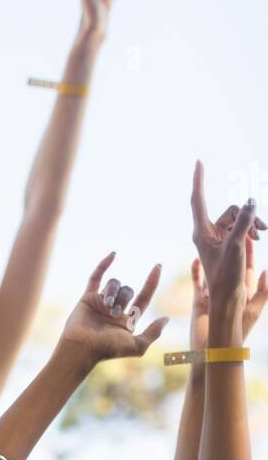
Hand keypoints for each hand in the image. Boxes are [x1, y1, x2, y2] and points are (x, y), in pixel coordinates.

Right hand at [59, 253, 167, 364]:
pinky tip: (114, 254)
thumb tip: (166, 318)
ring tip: (106, 306)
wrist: (82, 347)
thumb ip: (153, 333)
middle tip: (113, 313)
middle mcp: (115, 310)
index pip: (144, 297)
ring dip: (113, 292)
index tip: (158, 266)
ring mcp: (101, 302)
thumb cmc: (108, 349)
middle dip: (123, 299)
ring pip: (114, 284)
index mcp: (127, 320)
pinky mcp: (88, 298)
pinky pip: (96, 277)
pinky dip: (104, 265)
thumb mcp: (137, 345)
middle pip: (128, 290)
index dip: (151, 282)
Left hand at [190, 161, 263, 315]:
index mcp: (201, 231)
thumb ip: (244, 223)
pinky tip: (258, 237)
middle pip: (230, 211)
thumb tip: (251, 202)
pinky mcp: (227, 242)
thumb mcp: (236, 246)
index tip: (199, 162)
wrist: (227, 298)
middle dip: (247, 216)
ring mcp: (217, 237)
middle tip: (262, 229)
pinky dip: (250, 229)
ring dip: (251, 223)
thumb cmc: (226, 276)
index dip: (199, 180)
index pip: (198, 199)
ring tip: (261, 234)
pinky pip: (241, 226)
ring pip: (238, 218)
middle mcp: (207, 232)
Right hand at [190, 244, 267, 351]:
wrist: (214, 349)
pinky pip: (197, 282)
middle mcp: (227, 293)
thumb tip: (266, 270)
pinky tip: (196, 259)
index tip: (249, 237)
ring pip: (212, 272)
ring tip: (211, 241)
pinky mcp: (198, 300)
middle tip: (230, 232)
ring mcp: (212, 296)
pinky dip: (196, 270)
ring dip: (212, 257)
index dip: (248, 253)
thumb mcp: (254, 311)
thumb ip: (262, 292)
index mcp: (242, 294)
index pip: (246, 269)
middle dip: (230, 250)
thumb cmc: (236, 334)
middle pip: (229, 267)